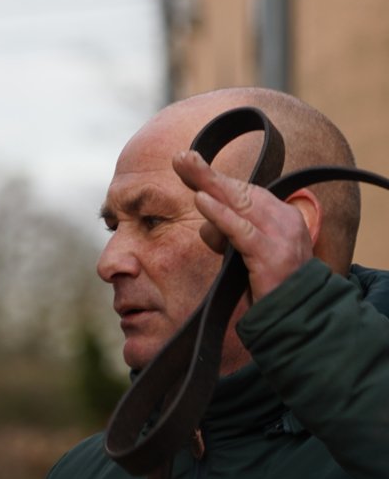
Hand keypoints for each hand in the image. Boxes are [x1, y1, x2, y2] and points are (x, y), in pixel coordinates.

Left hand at [172, 149, 314, 301]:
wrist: (298, 320)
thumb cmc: (269, 286)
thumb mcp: (247, 251)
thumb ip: (230, 231)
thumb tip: (204, 214)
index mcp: (283, 217)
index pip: (246, 192)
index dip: (216, 179)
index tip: (189, 164)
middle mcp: (286, 222)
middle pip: (241, 192)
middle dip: (208, 175)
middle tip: (181, 158)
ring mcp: (282, 239)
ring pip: (241, 204)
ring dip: (210, 184)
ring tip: (185, 166)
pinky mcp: (273, 257)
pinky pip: (242, 231)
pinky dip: (220, 215)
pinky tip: (201, 201)